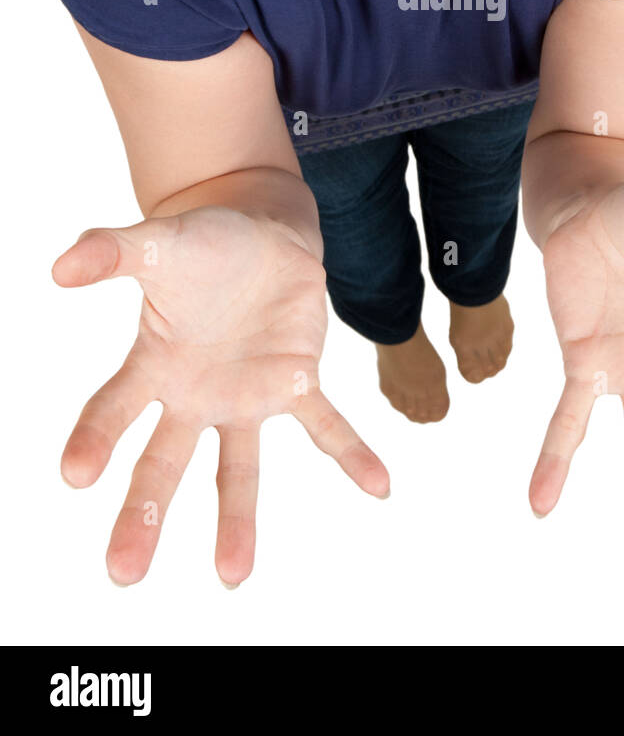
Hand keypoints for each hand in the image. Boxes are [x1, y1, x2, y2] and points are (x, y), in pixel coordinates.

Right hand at [52, 205, 389, 585]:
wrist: (264, 231)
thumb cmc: (203, 242)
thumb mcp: (160, 243)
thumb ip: (112, 252)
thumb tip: (59, 267)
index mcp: (154, 364)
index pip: (114, 409)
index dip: (96, 438)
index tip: (76, 475)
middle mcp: (194, 394)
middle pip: (162, 463)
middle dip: (143, 516)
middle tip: (123, 572)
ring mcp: (247, 395)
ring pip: (237, 468)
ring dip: (237, 519)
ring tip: (234, 576)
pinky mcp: (297, 383)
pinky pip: (326, 427)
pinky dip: (352, 455)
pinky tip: (380, 486)